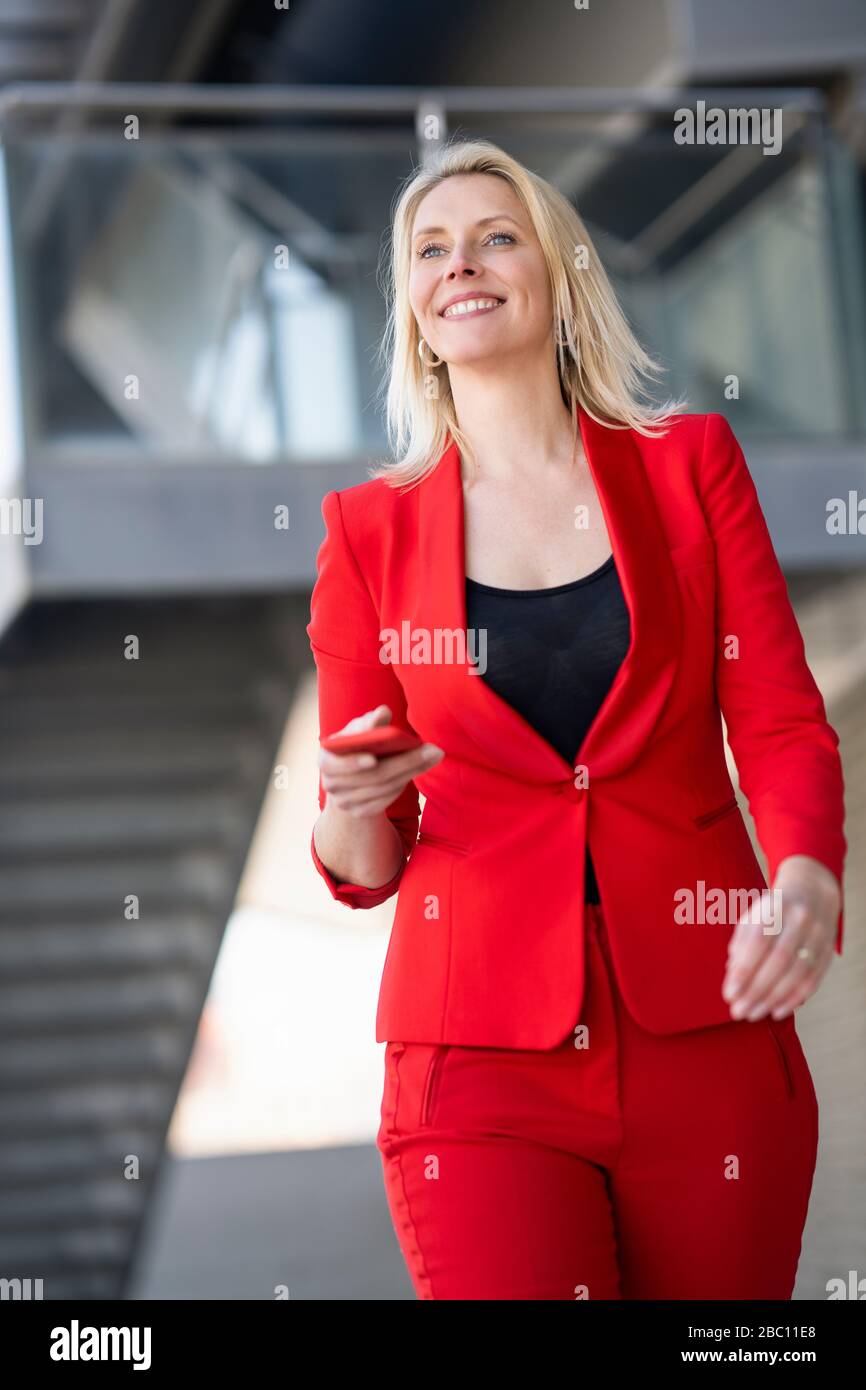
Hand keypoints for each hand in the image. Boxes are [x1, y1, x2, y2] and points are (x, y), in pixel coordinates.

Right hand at [318, 704, 443, 817]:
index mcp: (326, 759)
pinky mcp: (362, 812)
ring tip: (434, 754)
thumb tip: (383, 713)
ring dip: (412, 770)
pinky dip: (405, 782)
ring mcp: (346, 802)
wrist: (349, 777)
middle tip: (432, 749)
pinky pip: (388, 798)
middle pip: (373, 776)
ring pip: (385, 787)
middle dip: (405, 761)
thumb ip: (370, 722)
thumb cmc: (356, 745)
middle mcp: (331, 784)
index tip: (373, 759)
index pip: (335, 764)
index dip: (352, 763)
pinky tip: (419, 768)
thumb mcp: (359, 730)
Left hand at [721, 855, 840, 1020]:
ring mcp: (818, 935)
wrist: (812, 893)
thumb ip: (741, 944)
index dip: (744, 971)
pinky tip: (777, 1011)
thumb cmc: (773, 911)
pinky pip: (814, 979)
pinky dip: (795, 999)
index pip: (758, 942)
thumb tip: (732, 975)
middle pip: (778, 961)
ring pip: (797, 973)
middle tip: (738, 1011)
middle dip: (756, 990)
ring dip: (773, 999)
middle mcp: (799, 920)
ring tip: (753, 1014)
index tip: (729, 994)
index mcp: (775, 908)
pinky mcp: (828, 951)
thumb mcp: (752, 918)